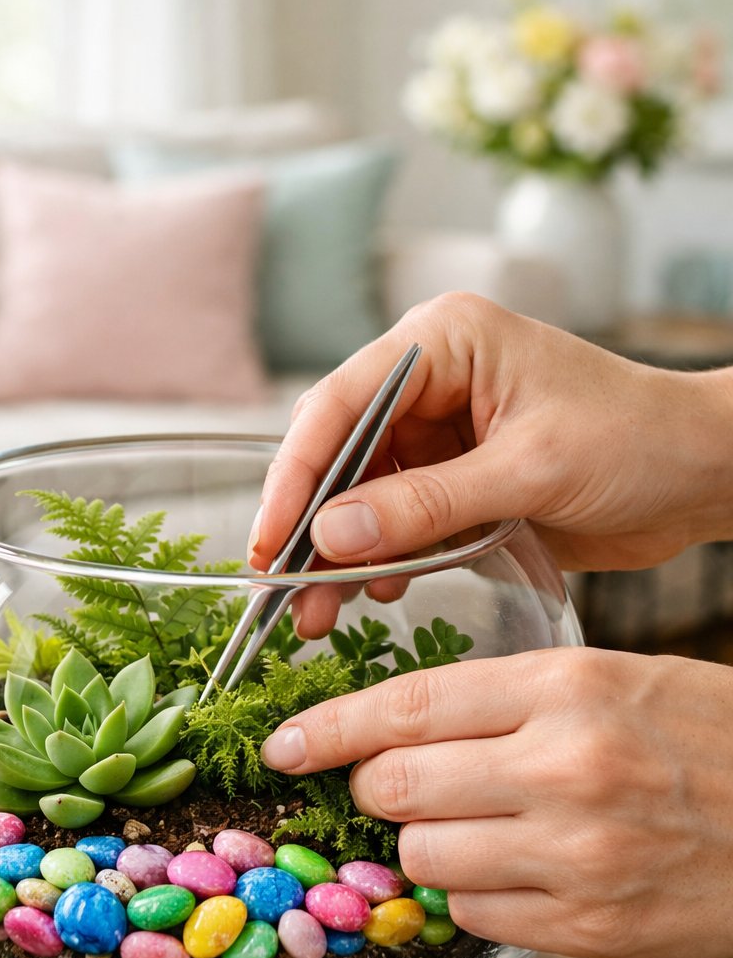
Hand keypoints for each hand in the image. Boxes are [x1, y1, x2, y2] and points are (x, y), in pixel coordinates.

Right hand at [250, 295, 732, 589]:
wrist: (702, 474)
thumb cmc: (637, 441)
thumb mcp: (528, 471)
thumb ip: (426, 503)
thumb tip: (330, 535)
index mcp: (443, 341)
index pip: (340, 403)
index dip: (295, 475)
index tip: (268, 543)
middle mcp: (431, 378)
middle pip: (337, 450)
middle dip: (309, 526)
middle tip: (284, 594)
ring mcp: (440, 431)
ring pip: (358, 494)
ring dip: (338, 555)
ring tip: (320, 616)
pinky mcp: (455, 478)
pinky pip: (395, 520)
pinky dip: (380, 560)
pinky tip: (378, 595)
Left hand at [260, 648, 732, 957]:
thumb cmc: (712, 740)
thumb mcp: (617, 680)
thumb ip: (507, 700)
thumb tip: (396, 730)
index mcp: (568, 688)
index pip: (405, 706)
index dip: (326, 728)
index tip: (283, 743)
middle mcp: (564, 770)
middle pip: (395, 787)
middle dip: (378, 788)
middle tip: (398, 784)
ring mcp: (576, 857)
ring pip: (424, 858)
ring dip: (429, 844)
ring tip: (483, 826)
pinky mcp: (588, 930)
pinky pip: (474, 916)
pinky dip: (477, 895)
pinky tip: (523, 872)